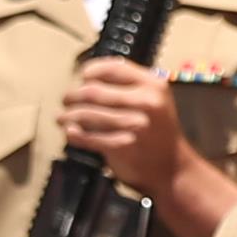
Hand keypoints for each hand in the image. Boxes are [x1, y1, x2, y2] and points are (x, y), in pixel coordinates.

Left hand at [56, 57, 209, 201]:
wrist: (173, 169)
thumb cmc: (159, 133)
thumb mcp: (156, 101)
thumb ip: (130, 86)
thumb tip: (90, 79)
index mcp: (153, 85)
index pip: (112, 68)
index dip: (90, 71)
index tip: (81, 77)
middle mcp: (146, 102)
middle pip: (94, 90)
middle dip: (73, 95)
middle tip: (66, 99)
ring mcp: (135, 124)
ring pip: (87, 113)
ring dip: (68, 115)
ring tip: (62, 117)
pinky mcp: (122, 146)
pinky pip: (88, 136)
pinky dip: (74, 134)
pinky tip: (70, 132)